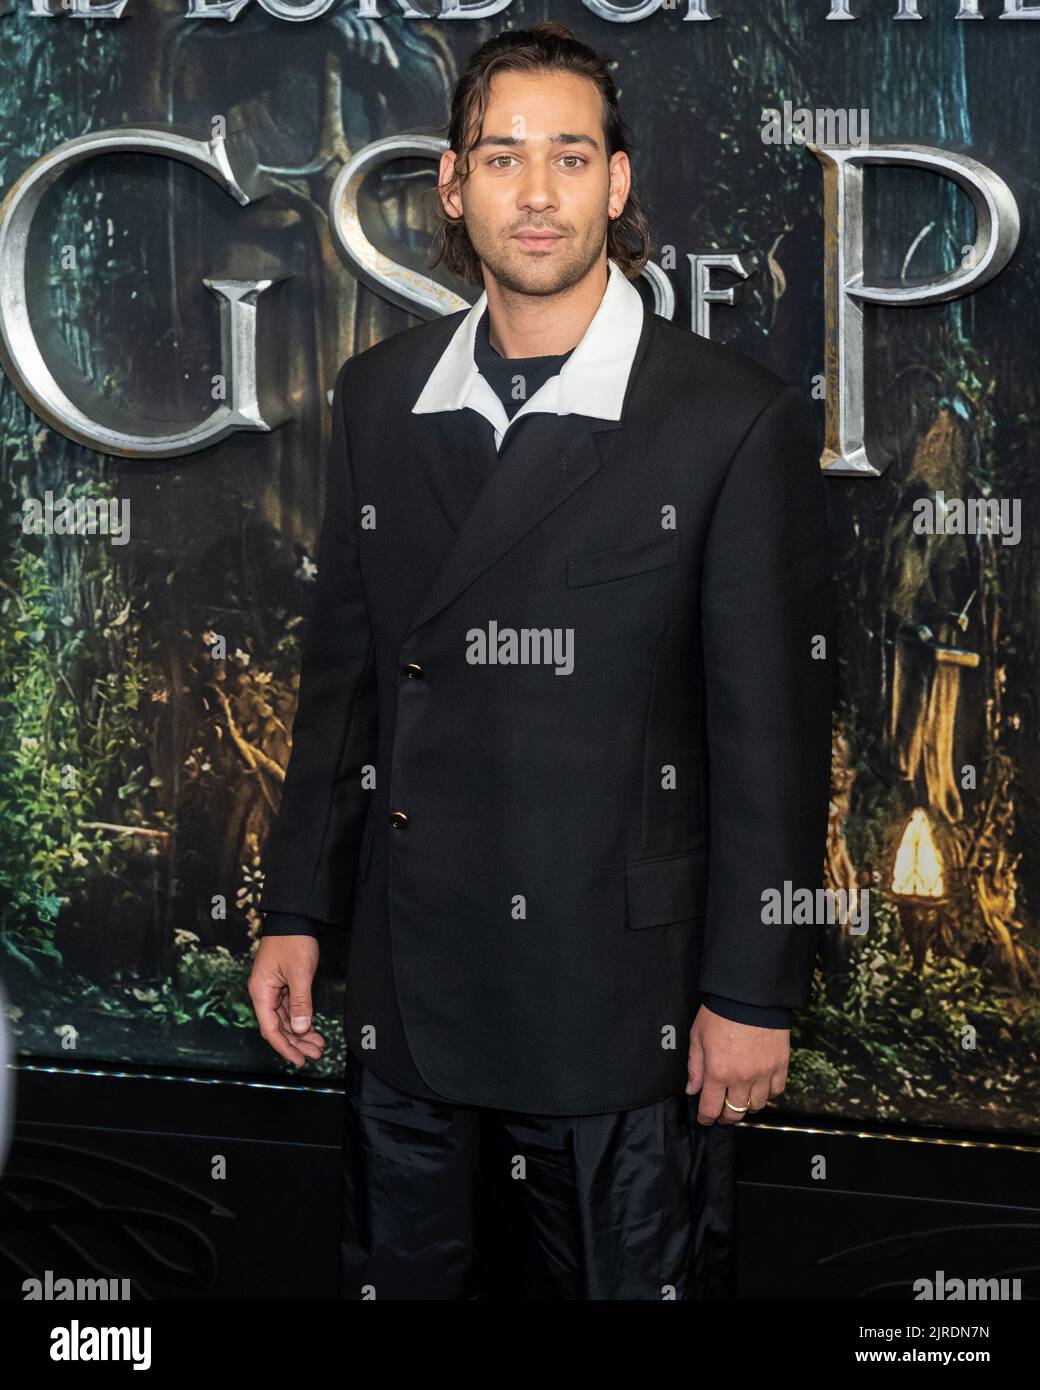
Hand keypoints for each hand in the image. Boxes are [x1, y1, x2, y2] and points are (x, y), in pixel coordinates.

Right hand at [248, 935, 324, 1067]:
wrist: (294, 917)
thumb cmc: (293, 941)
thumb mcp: (299, 973)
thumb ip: (300, 1003)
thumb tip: (299, 1029)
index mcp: (261, 992)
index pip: (271, 1029)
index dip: (285, 1047)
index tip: (300, 1060)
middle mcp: (263, 992)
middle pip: (278, 1026)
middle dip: (296, 1042)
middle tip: (316, 1054)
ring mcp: (272, 988)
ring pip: (284, 1018)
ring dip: (300, 1032)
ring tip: (318, 1044)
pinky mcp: (281, 983)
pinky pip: (289, 1007)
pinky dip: (300, 1018)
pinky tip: (312, 1027)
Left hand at [685, 1004, 788, 1125]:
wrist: (749, 995)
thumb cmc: (720, 1012)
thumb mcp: (697, 1037)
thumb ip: (694, 1067)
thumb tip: (692, 1090)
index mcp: (718, 1072)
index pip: (711, 1108)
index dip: (706, 1118)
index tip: (705, 1118)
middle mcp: (741, 1078)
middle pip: (734, 1112)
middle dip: (725, 1117)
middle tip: (721, 1114)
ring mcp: (763, 1073)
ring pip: (756, 1105)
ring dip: (746, 1106)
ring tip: (740, 1100)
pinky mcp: (780, 1065)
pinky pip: (776, 1091)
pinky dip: (768, 1095)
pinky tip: (760, 1089)